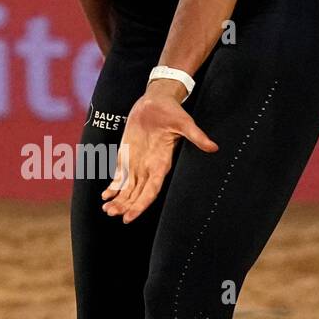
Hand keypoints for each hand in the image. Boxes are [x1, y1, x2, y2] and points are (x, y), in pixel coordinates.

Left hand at [102, 83, 217, 222]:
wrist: (156, 101)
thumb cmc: (172, 112)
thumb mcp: (184, 123)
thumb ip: (196, 136)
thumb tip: (213, 147)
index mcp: (161, 163)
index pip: (150, 190)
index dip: (140, 204)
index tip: (129, 217)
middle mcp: (149, 167)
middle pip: (137, 193)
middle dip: (125, 206)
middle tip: (111, 214)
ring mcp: (138, 162)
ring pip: (128, 188)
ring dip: (119, 200)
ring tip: (106, 210)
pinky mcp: (128, 154)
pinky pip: (120, 175)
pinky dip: (113, 186)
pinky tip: (105, 196)